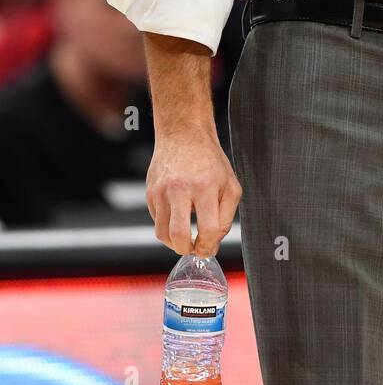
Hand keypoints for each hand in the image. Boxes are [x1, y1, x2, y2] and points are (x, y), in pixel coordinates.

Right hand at [147, 127, 241, 256]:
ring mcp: (161, 192)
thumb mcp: (230, 186)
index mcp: (204, 188)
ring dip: (174, 242)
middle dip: (187, 249)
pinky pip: (156, 221)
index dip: (208, 246)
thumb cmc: (210, 162)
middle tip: (194, 247)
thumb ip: (225, 218)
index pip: (207, 230)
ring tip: (186, 235)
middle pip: (178, 236)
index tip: (208, 247)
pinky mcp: (150, 193)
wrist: (184, 135)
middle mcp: (179, 190)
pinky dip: (167, 226)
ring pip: (162, 233)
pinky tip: (178, 215)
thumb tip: (211, 245)